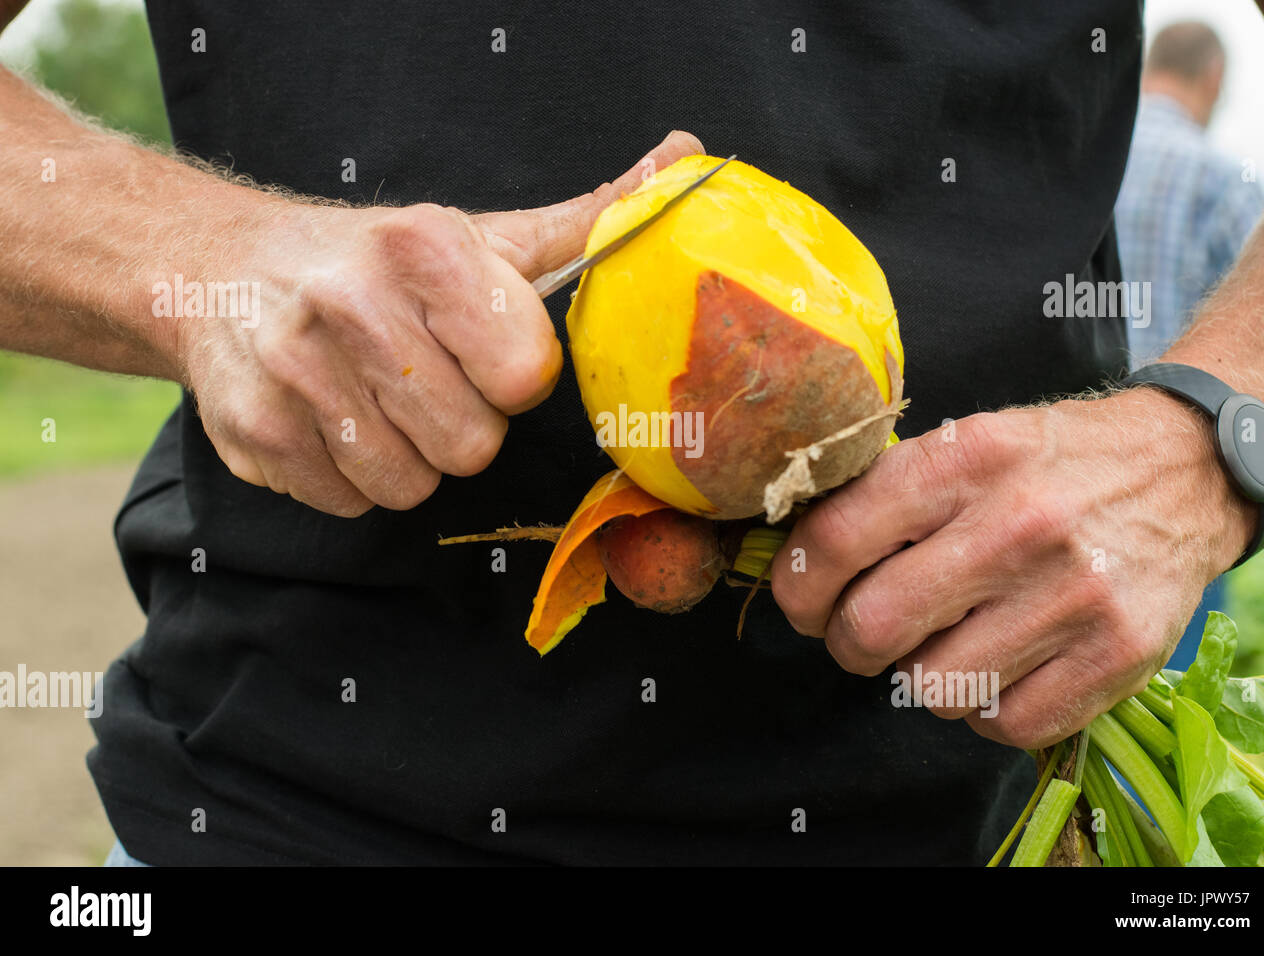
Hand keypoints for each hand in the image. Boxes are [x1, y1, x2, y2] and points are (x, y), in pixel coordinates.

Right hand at [176, 130, 702, 515]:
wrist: (222, 273)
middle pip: (470, 446)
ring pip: (409, 485)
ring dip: (407, 458)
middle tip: (426, 381)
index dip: (513, 377)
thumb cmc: (375, 263)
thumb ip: (586, 220)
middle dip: (461, 427)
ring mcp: (296, 371)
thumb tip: (687, 159)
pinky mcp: (255, 432)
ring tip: (377, 400)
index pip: (524, 376)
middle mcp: (353, 305)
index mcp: (426, 252)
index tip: (483, 352)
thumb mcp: (479, 237)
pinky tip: (332, 420)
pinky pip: (348, 501)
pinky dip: (350, 476)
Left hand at [771, 387, 1256, 747]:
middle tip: (864, 633)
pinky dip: (986, 711)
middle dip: (848, 643)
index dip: (797, 587)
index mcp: (964, 460)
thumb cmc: (1049, 461)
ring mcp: (1072, 596)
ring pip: (933, 689)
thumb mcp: (967, 441)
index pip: (834, 541)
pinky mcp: (1119, 655)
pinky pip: (1005, 725)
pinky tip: (998, 666)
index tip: (803, 602)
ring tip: (948, 641)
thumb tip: (795, 560)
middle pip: (873, 628)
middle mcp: (1016, 526)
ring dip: (922, 677)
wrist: (1185, 467)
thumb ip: (886, 493)